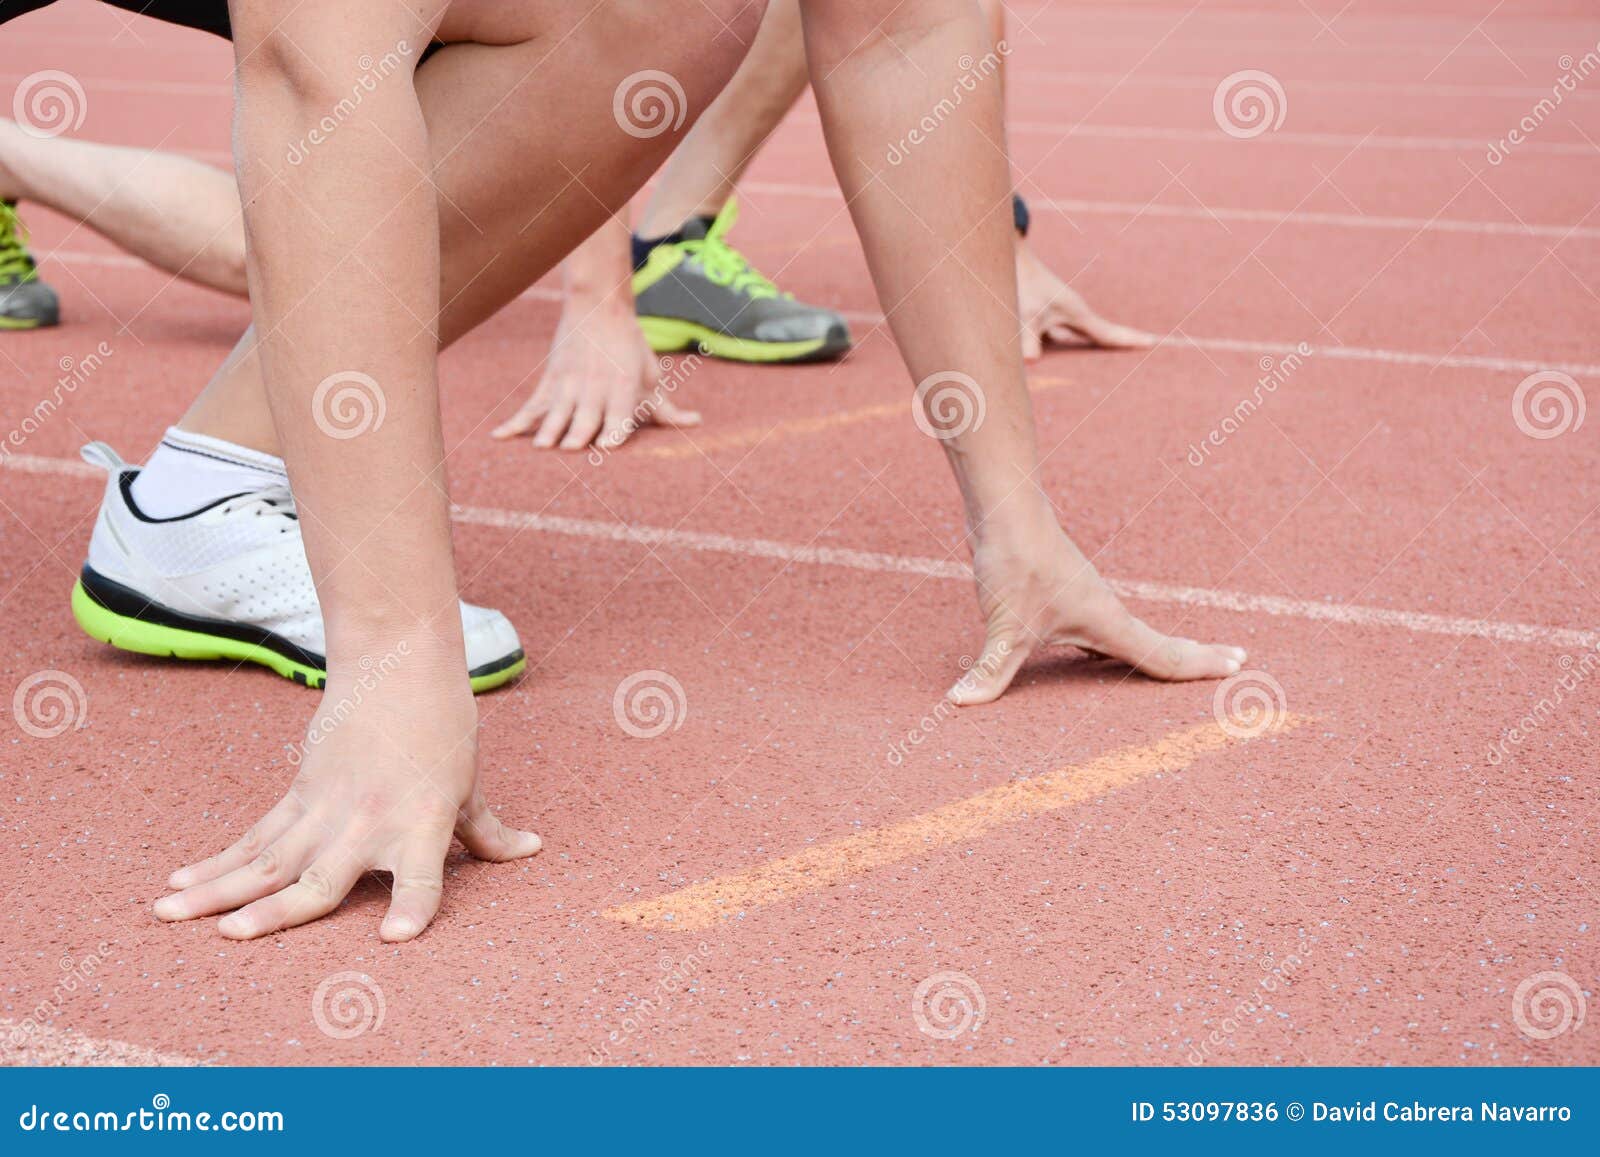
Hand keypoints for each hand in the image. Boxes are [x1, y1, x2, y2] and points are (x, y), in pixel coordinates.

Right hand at [153, 656, 540, 940]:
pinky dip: (219, 860)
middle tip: (233, 934)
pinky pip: (255, 836)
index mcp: (423, 824)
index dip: (413, 905)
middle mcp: (369, 823)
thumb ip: (488, 831)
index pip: (423, 875)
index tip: (398, 936)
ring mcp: (326, 809)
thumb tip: (531, 851)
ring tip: (170, 913)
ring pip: (267, 859)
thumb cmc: (443, 727)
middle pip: (317, 878)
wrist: (398, 663)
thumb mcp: (470, 784)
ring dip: (218, 889)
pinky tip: (182, 881)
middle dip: (274, 911)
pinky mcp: (299, 793)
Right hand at [492, 296, 699, 450]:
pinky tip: (499, 436)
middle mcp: (596, 386)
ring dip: (549, 429)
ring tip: (541, 447)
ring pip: (557, 412)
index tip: (606, 446)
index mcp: (624, 386)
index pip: (619, 413)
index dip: (613, 429)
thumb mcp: (651, 377)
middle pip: (586, 414)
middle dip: (578, 432)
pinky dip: (515, 422)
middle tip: (570, 450)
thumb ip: (666, 408)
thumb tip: (696, 422)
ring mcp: (570, 384)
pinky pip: (531, 406)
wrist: (599, 308)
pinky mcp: (550, 382)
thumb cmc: (631, 349)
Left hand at [948, 519, 1245, 703]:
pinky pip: (1099, 629)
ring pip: (1128, 635)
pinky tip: (1096, 657)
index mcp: (1107, 621)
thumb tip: (960, 702)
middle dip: (1195, 657)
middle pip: (1159, 644)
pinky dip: (1112, 646)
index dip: (1201, 665)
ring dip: (1155, 651)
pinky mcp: (1061, 593)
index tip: (1240, 668)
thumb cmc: (1016, 562)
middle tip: (1237, 663)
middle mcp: (1104, 611)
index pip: (1163, 654)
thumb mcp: (1003, 626)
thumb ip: (988, 670)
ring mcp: (1085, 600)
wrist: (1004, 509)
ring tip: (1177, 665)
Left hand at [1015, 236, 1155, 359]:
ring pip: (1076, 338)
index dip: (1128, 340)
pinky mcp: (1044, 316)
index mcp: (1077, 314)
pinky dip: (1060, 346)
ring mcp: (1059, 315)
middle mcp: (1072, 315)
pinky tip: (1052, 354)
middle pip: (1098, 337)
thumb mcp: (1026, 314)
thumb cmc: (1022, 285)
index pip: (1107, 333)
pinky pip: (1056, 337)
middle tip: (1141, 350)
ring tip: (1098, 366)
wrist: (1011, 259)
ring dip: (1085, 350)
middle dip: (1114, 347)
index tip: (1152, 342)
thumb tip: (1030, 362)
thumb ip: (1028, 339)